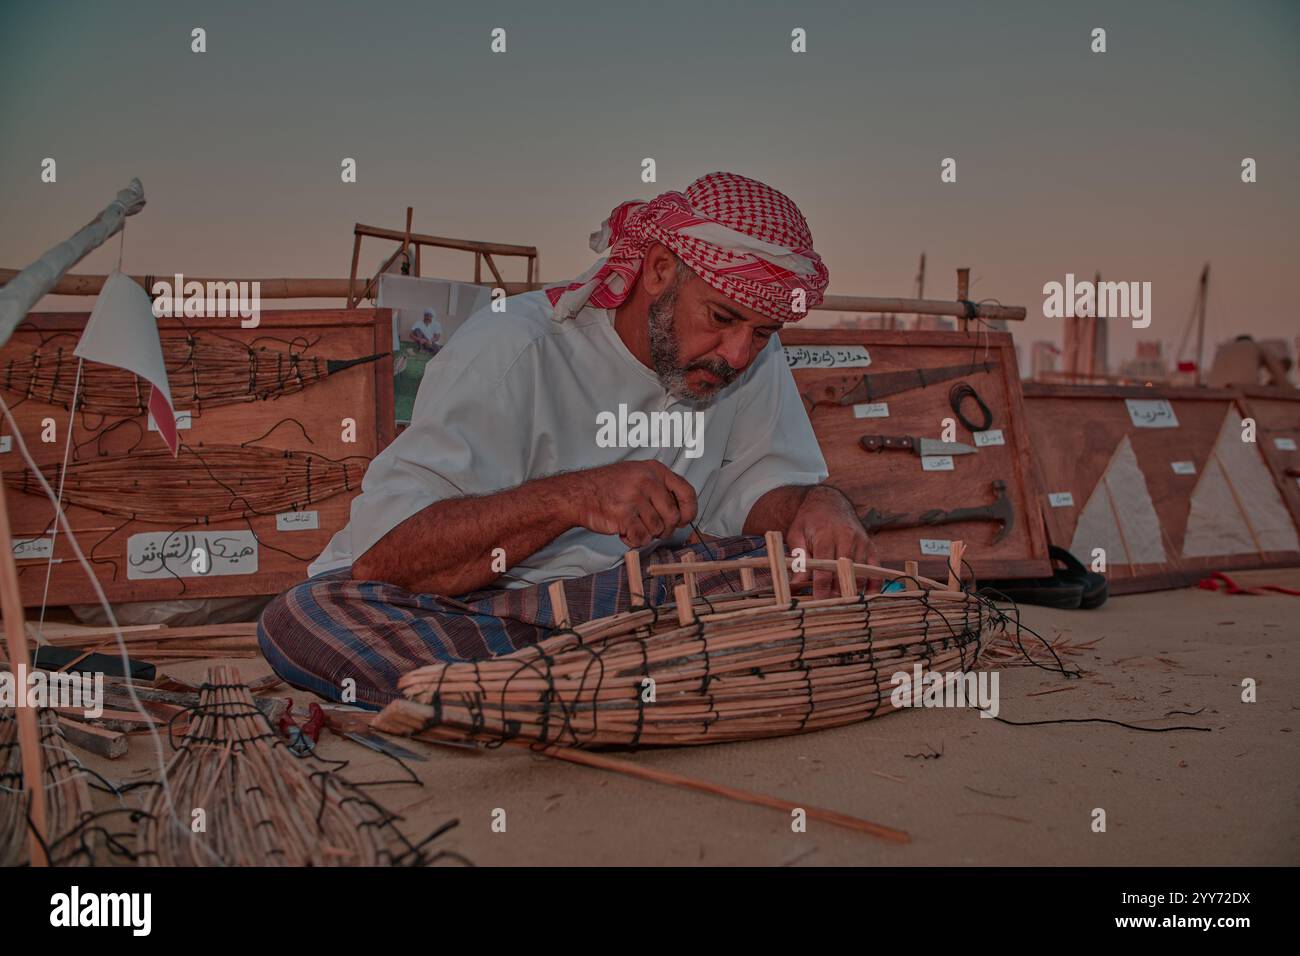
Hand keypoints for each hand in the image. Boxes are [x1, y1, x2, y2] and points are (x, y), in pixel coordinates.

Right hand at [570, 461, 698, 547]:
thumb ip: (660, 489)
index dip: (688, 511)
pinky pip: (641, 538)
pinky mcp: (624, 515)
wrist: (578, 494)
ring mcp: (635, 497)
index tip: (683, 520)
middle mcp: (647, 481)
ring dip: (646, 534)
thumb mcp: (638, 474)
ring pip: (657, 529)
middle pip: (672, 516)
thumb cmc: (608, 487)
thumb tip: (682, 514)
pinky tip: (624, 532)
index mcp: (655, 470)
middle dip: (664, 529)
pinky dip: (634, 541)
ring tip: (631, 525)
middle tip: (650, 528)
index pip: (686, 492)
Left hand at [786, 485, 876, 597]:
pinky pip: (876, 571)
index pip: (825, 570)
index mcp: (826, 536)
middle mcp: (847, 538)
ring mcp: (862, 542)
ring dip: (851, 592)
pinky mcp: (871, 546)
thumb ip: (798, 559)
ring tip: (842, 604)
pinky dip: (873, 586)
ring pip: (860, 574)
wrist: (828, 503)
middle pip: (844, 574)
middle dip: (836, 593)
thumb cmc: (809, 521)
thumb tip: (797, 584)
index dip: (821, 590)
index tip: (817, 604)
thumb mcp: (796, 535)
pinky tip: (865, 598)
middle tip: (828, 608)